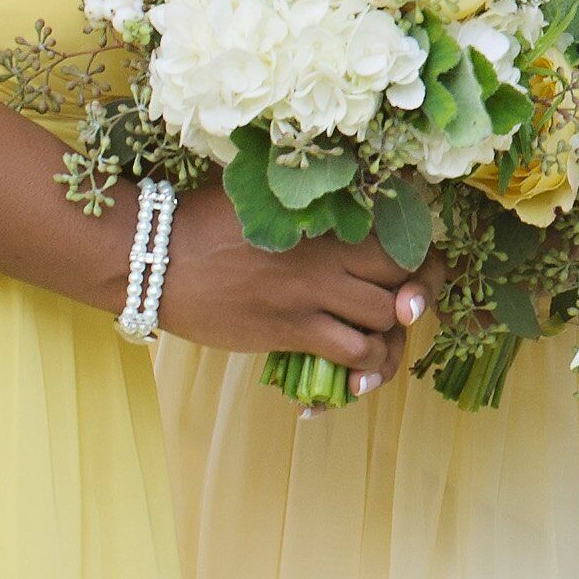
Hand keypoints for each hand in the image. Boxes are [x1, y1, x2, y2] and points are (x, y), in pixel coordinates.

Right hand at [152, 193, 425, 387]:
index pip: (402, 235)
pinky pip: (350, 354)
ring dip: (393, 340)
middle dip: (419, 298)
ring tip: (380, 348)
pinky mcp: (290, 329)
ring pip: (387, 322)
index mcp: (329, 216)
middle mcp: (330, 253)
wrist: (157, 257)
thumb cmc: (203, 220)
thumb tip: (342, 198)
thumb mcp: (264, 196)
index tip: (417, 272)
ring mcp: (312, 292)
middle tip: (407, 311)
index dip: (421, 258)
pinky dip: (363, 371)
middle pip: (408, 278)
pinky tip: (355, 381)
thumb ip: (307, 200)